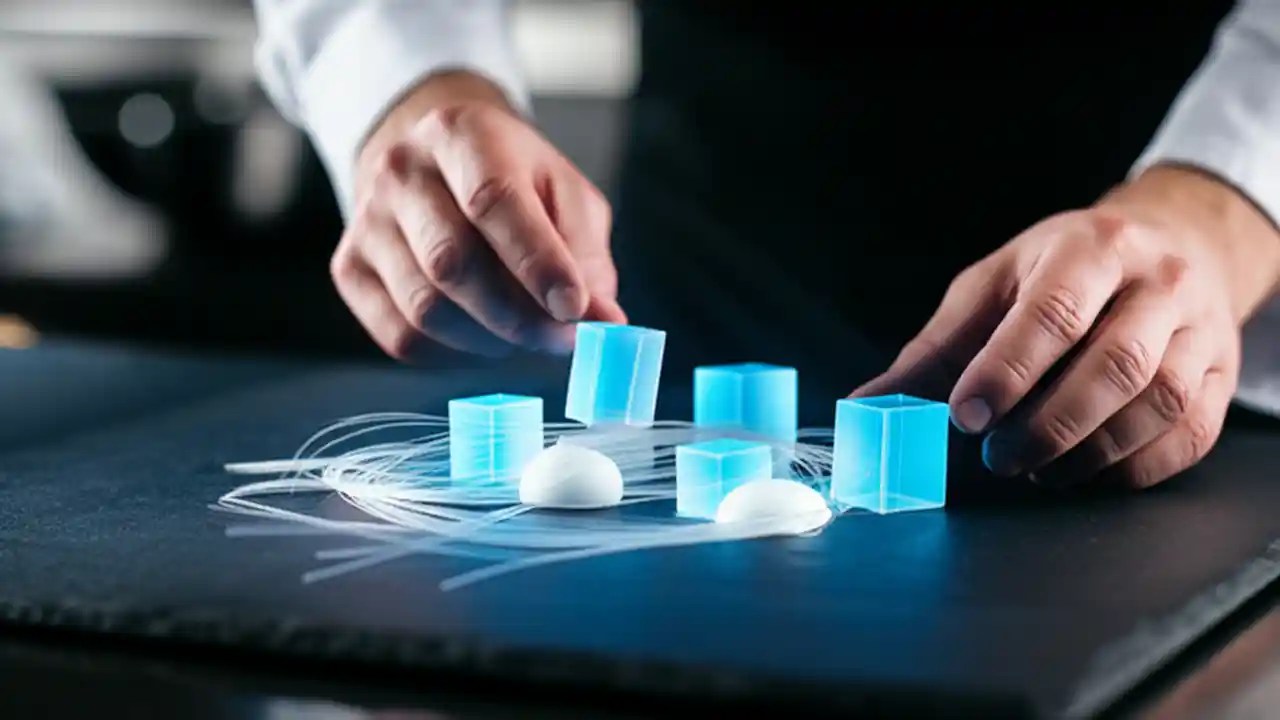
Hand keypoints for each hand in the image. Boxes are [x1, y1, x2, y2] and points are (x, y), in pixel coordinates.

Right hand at [331, 71, 624, 360]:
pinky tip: (484, 336)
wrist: (437, 163)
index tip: (576, 309)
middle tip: (563, 338)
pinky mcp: (350, 269)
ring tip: (526, 334)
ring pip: (426, 309)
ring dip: (490, 340)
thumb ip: (585, 253)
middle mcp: (400, 170)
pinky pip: (403, 337)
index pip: (492, 201)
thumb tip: (602, 320)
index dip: (537, 263)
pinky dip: (454, 353)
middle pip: (453, 262)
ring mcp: (367, 221)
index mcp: (459, 133)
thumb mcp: (564, 193)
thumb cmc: (513, 180)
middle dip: (519, 316)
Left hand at [852, 165, 1279, 488]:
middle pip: (1113, 365)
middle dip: (1047, 425)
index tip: (966, 416)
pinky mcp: (1222, 377)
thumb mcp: (993, 287)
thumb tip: (866, 407)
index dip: (1005, 371)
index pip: (1052, 313)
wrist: (1171, 245)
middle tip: (998, 457)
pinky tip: (1088, 470)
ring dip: (1089, 452)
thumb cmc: (1063, 271)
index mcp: (1091, 248)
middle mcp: (1158, 283)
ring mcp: (1201, 330)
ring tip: (1038, 468)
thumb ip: (935, 351)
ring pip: (1159, 404)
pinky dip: (1133, 468)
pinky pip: (1189, 436)